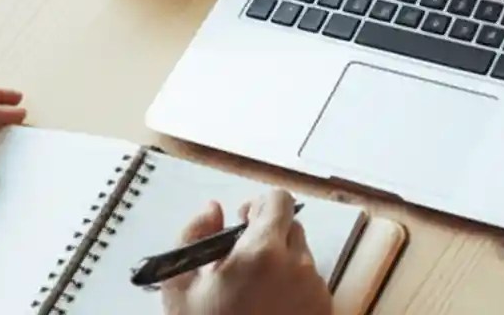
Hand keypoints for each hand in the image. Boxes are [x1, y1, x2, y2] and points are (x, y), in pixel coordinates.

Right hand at [163, 189, 332, 314]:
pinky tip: (268, 309)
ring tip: (252, 293)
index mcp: (262, 253)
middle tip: (242, 260)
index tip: (243, 220)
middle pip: (291, 228)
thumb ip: (193, 236)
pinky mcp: (325, 310)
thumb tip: (212, 209)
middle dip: (267, 236)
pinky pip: (310, 285)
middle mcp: (298, 266)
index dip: (258, 205)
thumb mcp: (179, 288)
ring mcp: (316, 290)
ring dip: (280, 265)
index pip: (277, 200)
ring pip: (301, 258)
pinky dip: (292, 289)